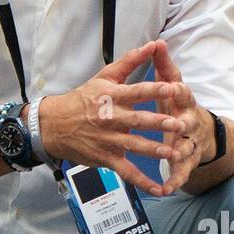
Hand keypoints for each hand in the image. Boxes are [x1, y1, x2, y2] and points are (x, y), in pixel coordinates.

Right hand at [38, 40, 186, 196]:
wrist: (54, 125)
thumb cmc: (82, 99)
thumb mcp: (104, 77)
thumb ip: (130, 62)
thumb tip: (151, 45)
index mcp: (112, 96)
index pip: (137, 91)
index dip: (155, 90)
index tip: (174, 88)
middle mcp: (111, 118)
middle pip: (138, 120)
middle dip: (159, 123)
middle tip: (179, 124)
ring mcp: (108, 140)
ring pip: (134, 146)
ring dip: (154, 150)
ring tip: (172, 153)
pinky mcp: (106, 158)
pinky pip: (126, 171)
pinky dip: (142, 181)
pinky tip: (159, 188)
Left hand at [151, 41, 208, 190]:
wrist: (202, 131)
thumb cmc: (178, 104)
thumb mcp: (172, 85)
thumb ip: (164, 66)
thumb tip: (157, 41)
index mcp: (184, 102)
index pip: (183, 92)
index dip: (178, 88)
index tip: (172, 85)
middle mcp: (190, 121)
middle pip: (188, 121)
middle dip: (181, 123)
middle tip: (174, 124)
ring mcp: (191, 142)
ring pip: (186, 148)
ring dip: (178, 153)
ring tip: (170, 158)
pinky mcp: (187, 161)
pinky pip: (181, 172)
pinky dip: (174, 181)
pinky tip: (165, 189)